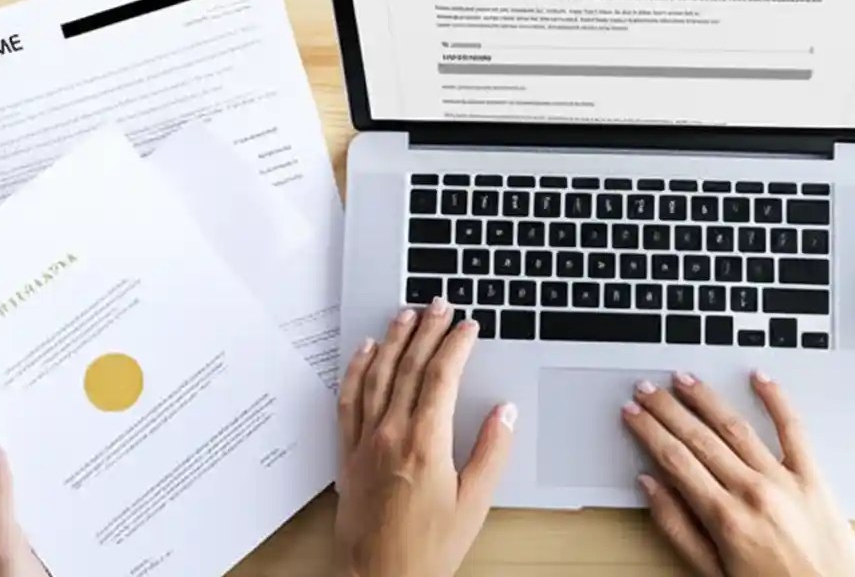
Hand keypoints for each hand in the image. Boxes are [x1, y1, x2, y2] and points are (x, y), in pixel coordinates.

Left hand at [334, 298, 516, 576]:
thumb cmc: (426, 550)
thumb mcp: (474, 504)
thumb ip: (492, 453)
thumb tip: (506, 413)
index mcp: (425, 443)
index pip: (441, 377)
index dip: (456, 345)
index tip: (467, 327)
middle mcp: (391, 434)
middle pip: (409, 366)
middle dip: (426, 330)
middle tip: (439, 304)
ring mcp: (365, 441)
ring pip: (377, 375)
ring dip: (392, 340)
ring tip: (405, 315)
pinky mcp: (348, 453)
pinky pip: (349, 400)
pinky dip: (356, 370)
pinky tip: (364, 352)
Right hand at [624, 372, 854, 576]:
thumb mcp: (713, 574)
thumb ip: (678, 529)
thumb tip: (650, 487)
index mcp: (724, 518)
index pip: (674, 459)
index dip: (648, 431)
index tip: (632, 414)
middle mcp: (752, 491)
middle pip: (698, 438)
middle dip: (666, 409)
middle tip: (645, 389)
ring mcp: (784, 480)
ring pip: (735, 427)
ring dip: (705, 399)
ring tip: (684, 380)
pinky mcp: (813, 477)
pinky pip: (793, 429)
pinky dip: (777, 400)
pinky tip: (759, 378)